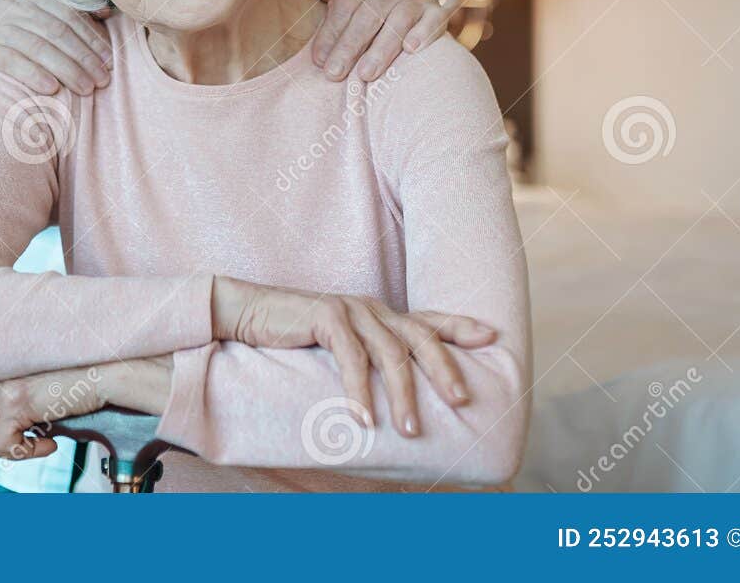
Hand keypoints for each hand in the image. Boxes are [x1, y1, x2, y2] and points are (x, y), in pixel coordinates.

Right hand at [0, 0, 112, 95]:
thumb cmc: (30, 41)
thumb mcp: (52, 23)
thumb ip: (78, 16)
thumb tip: (106, 13)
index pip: (69, 12)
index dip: (92, 37)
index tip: (109, 59)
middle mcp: (11, 1)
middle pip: (56, 30)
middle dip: (83, 57)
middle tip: (102, 79)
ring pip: (38, 46)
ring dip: (66, 70)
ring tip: (85, 88)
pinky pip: (12, 61)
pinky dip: (34, 74)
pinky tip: (52, 88)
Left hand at [0, 357, 170, 459]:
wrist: (107, 373)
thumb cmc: (76, 381)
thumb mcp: (34, 386)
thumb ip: (6, 397)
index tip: (1, 427)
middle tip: (15, 441)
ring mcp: (2, 385)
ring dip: (4, 449)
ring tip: (32, 444)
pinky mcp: (17, 401)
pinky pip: (5, 444)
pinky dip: (26, 452)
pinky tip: (50, 443)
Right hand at [211, 275, 496, 438]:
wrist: (247, 316)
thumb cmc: (293, 342)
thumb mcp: (338, 354)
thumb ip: (366, 368)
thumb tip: (392, 412)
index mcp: (380, 316)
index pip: (429, 320)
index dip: (461, 326)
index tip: (492, 336)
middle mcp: (372, 308)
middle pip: (421, 337)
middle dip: (445, 369)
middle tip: (462, 401)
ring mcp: (351, 309)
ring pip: (390, 353)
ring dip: (402, 395)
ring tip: (409, 431)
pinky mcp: (326, 315)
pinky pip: (350, 357)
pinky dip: (358, 390)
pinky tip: (363, 418)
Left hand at [309, 0, 456, 81]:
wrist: (415, 14)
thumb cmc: (369, 10)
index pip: (345, 3)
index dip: (330, 32)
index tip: (319, 60)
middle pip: (368, 14)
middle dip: (349, 46)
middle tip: (335, 73)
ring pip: (399, 19)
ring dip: (381, 48)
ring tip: (365, 74)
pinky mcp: (439, 12)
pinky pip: (433, 20)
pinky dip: (423, 33)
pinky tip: (410, 50)